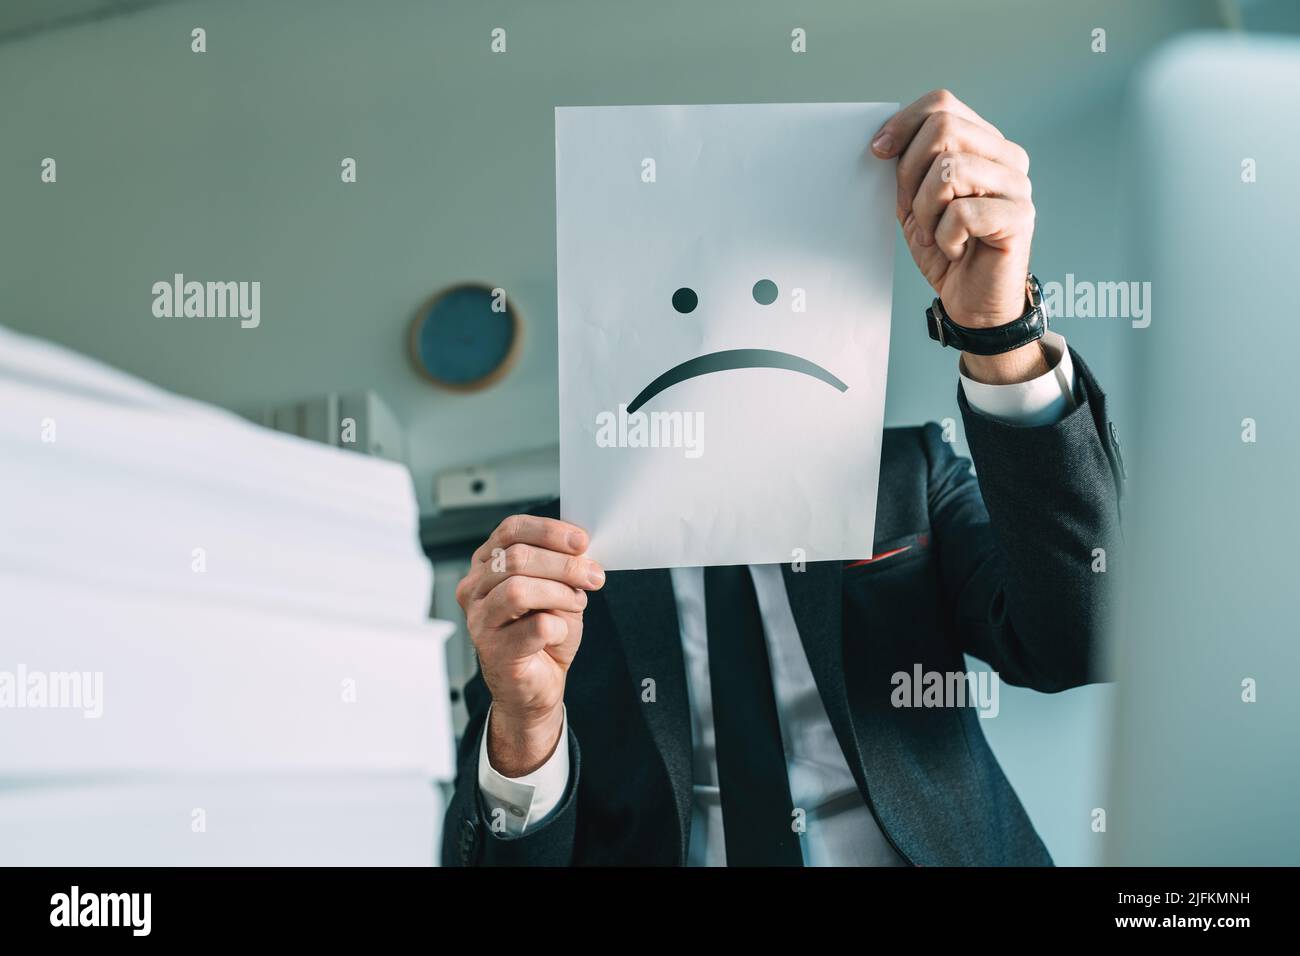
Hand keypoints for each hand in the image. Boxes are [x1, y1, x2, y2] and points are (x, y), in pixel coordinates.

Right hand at [456, 515, 604, 775]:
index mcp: (486, 565)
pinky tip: (560, 631)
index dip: (548, 530)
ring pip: (518, 589)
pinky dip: (558, 626)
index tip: (581, 541)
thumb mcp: (556, 590)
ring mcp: (479, 621)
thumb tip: (581, 548)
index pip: (510, 531)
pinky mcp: (494, 650)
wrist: (534, 687)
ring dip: (559, 592)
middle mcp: (474, 590)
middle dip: (564, 564)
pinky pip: (534, 626)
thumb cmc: (541, 634)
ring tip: (576, 601)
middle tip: (592, 575)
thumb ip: (562, 567)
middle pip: (515, 558)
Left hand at [871, 90, 1046, 383]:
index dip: (903, 124)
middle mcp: (1007, 157)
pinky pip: (961, 213)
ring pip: (949, 170)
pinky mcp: (1019, 218)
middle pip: (943, 128)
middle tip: (911, 210)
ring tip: (936, 233)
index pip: (942, 104)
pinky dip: (945, 238)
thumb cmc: (945, 249)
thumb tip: (882, 142)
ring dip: (926, 210)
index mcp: (983, 144)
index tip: (878, 153)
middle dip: (909, 172)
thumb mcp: (916, 201)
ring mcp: (1017, 186)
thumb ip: (908, 166)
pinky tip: (956, 249)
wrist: (972, 301)